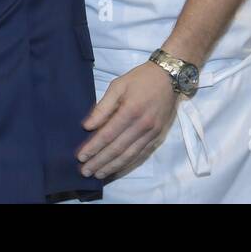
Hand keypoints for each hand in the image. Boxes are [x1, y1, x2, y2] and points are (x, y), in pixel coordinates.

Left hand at [77, 62, 177, 179]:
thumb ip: (103, 107)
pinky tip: (117, 169)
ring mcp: (152, 133)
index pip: (108, 134)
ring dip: (112, 167)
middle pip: (117, 149)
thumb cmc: (140, 79)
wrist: (169, 77)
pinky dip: (128, 164)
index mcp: (130, 110)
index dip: (93, 147)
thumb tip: (88, 126)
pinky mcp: (158, 137)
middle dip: (100, 162)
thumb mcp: (118, 85)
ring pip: (129, 155)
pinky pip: (141, 155)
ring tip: (98, 175)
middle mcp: (142, 125)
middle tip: (85, 172)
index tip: (81, 157)